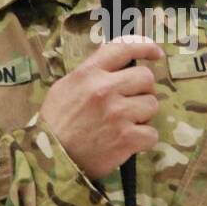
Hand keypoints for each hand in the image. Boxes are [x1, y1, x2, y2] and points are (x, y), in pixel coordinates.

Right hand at [39, 35, 162, 181]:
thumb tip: (116, 61)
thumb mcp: (65, 87)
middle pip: (146, 77)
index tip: (156, 52)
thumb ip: (91, 73)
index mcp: (88, 73)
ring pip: (152, 105)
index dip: (144, 46)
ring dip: (143, 115)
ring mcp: (117, 114)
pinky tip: (127, 142)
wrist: (51, 159)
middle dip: (144, 90)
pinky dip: (143, 139)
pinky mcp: (126, 138)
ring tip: (126, 124)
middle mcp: (104, 89)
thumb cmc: (55, 124)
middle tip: (133, 101)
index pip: (123, 48)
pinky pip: (151, 133)